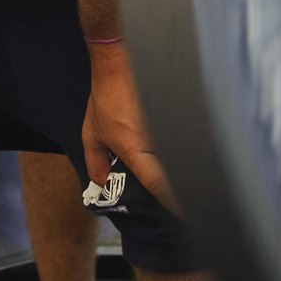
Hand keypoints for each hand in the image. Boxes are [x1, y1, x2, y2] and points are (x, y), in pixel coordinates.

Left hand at [81, 43, 177, 214]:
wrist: (120, 60)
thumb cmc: (106, 96)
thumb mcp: (92, 133)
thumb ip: (96, 162)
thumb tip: (102, 184)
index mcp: (135, 148)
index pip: (159, 185)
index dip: (172, 205)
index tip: (182, 219)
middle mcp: (156, 140)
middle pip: (175, 174)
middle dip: (181, 192)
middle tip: (186, 207)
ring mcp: (167, 126)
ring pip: (181, 157)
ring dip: (183, 171)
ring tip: (188, 184)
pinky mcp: (176, 114)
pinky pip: (181, 140)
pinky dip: (181, 152)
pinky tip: (182, 157)